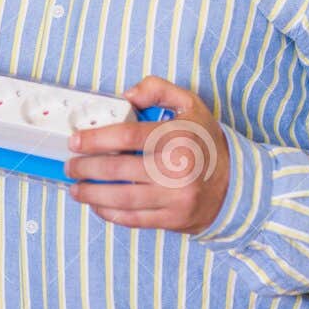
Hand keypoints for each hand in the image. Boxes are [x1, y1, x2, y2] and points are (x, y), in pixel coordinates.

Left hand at [63, 76, 230, 233]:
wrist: (238, 184)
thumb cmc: (205, 142)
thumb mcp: (190, 105)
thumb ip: (158, 89)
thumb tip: (127, 95)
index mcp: (178, 137)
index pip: (126, 136)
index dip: (94, 139)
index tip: (75, 141)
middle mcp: (177, 169)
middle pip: (117, 168)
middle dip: (85, 168)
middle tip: (70, 166)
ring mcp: (175, 197)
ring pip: (121, 198)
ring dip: (91, 194)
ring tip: (76, 188)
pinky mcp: (173, 219)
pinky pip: (133, 219)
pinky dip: (109, 213)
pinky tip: (96, 205)